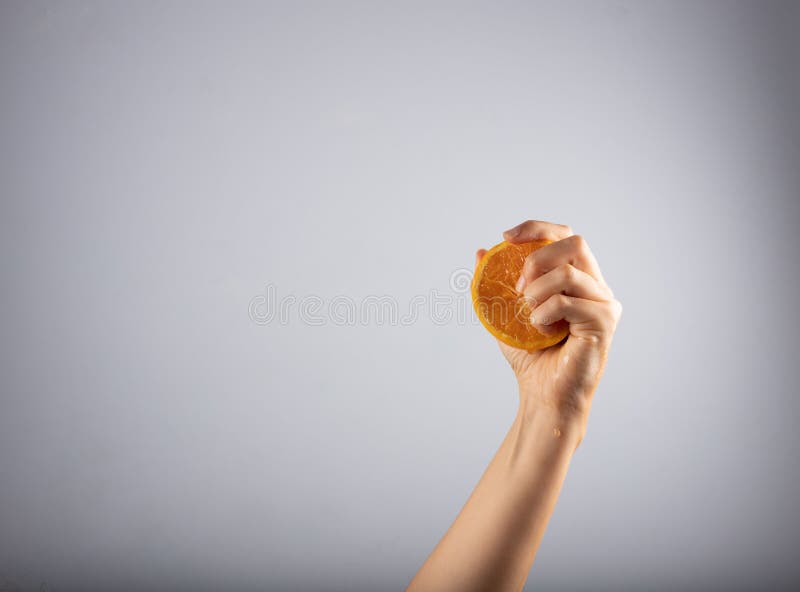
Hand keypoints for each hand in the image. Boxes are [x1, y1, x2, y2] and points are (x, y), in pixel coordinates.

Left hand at [476, 220, 621, 436]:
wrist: (543, 396)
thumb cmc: (531, 357)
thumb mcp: (504, 314)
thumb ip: (494, 284)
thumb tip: (480, 251)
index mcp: (577, 279)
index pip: (563, 236)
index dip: (536, 229)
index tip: (507, 238)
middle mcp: (596, 286)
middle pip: (574, 242)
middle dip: (537, 257)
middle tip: (518, 286)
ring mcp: (604, 303)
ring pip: (568, 272)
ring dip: (536, 291)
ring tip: (527, 313)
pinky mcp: (604, 321)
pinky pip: (567, 301)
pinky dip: (543, 313)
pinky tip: (539, 331)